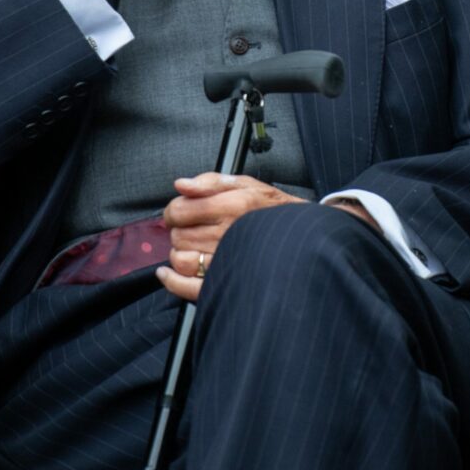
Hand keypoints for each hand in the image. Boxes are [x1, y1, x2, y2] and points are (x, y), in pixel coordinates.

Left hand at [155, 173, 305, 300]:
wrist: (301, 238)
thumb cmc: (272, 210)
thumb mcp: (247, 184)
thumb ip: (211, 182)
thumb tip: (181, 185)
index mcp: (232, 207)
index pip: (179, 210)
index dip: (173, 210)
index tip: (180, 212)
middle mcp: (228, 235)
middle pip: (179, 236)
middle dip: (180, 231)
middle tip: (194, 229)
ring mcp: (228, 262)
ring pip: (182, 260)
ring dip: (181, 253)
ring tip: (194, 247)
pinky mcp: (227, 282)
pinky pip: (189, 287)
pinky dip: (173, 282)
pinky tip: (167, 274)